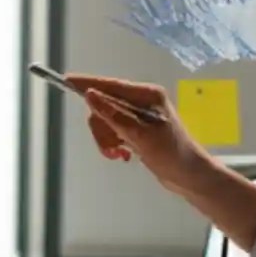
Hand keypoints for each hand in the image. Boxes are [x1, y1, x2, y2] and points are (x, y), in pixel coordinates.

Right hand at [66, 74, 208, 190]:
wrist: (188, 176)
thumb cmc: (171, 154)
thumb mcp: (140, 135)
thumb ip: (113, 115)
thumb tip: (90, 96)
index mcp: (147, 95)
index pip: (110, 85)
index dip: (87, 84)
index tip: (66, 80)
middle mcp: (141, 101)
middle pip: (103, 106)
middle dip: (101, 129)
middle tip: (111, 148)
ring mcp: (137, 115)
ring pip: (104, 121)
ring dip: (106, 140)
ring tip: (119, 154)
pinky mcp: (135, 128)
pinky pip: (111, 130)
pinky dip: (112, 144)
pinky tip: (123, 154)